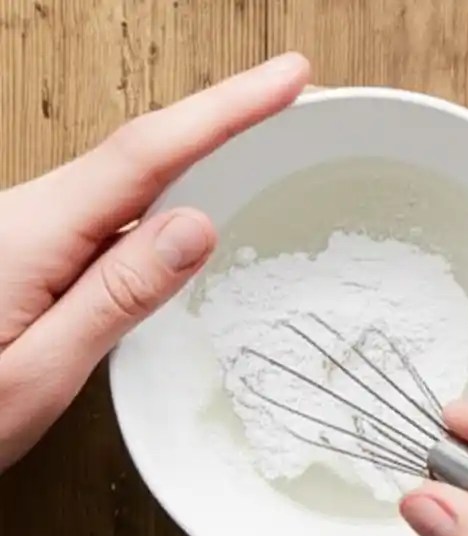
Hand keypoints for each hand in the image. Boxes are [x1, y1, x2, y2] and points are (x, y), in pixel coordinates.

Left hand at [0, 53, 310, 470]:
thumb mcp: (37, 374)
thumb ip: (117, 298)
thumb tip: (195, 229)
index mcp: (31, 236)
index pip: (147, 154)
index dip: (225, 109)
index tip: (285, 79)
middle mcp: (24, 217)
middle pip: (141, 155)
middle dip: (221, 122)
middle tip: (290, 102)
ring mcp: (21, 229)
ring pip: (125, 185)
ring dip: (192, 164)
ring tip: (257, 152)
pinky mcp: (22, 249)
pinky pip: (105, 213)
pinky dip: (156, 202)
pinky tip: (183, 219)